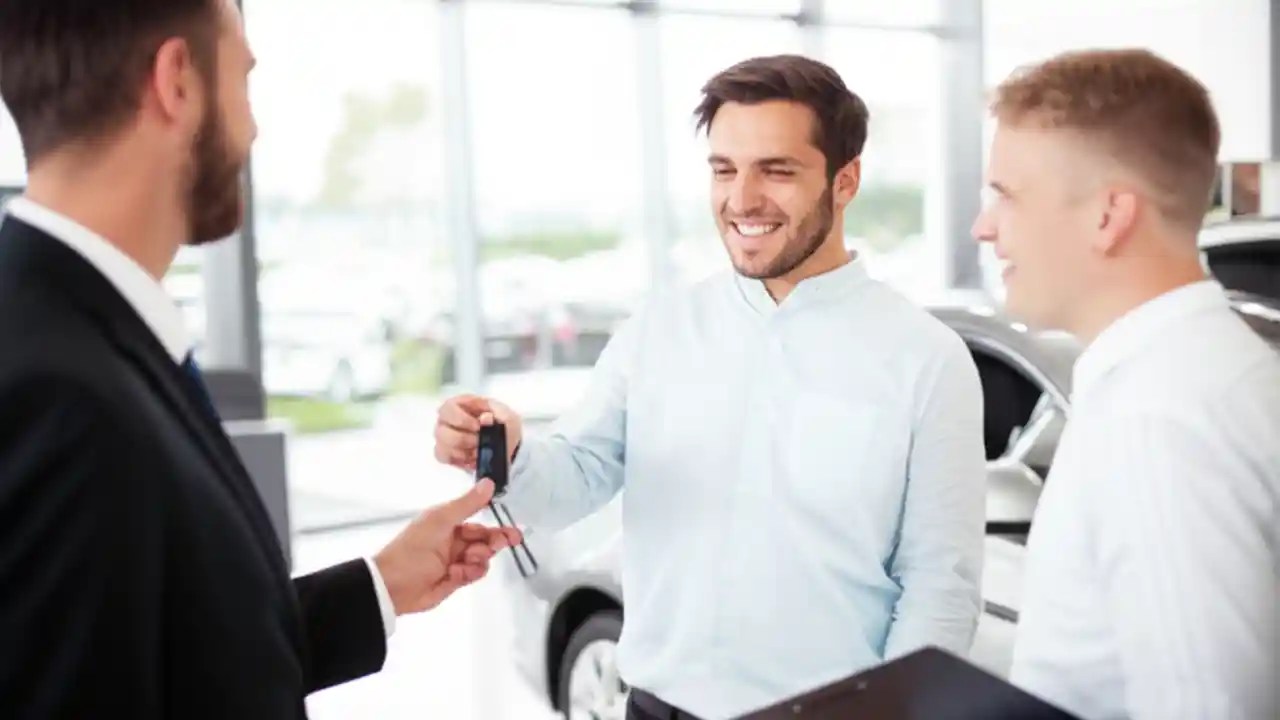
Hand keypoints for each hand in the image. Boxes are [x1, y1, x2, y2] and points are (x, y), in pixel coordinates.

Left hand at [373, 479, 522, 614]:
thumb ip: (467, 504)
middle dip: (494, 543)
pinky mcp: (453, 581)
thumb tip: (489, 483)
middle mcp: (452, 542)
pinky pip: (472, 575)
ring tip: (465, 562)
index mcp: (447, 524)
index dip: (497, 527)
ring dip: (478, 560)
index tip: (514, 533)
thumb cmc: (411, 550)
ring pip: (481, 560)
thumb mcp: (440, 521)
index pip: (479, 523)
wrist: (391, 587)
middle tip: (501, 544)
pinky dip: (467, 574)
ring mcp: (453, 562)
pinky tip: (456, 573)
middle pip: (484, 542)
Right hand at [434, 394, 522, 471]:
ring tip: (478, 451)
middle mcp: (447, 420)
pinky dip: (460, 460)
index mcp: (459, 404)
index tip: (477, 427)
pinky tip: (472, 458)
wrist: (507, 441)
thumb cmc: (503, 424)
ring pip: (442, 446)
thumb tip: (485, 417)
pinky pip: (444, 458)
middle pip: (441, 431)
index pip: (448, 408)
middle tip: (478, 442)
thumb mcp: (508, 417)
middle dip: (462, 439)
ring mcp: (445, 437)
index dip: (461, 419)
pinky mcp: (446, 453)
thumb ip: (499, 415)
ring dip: (462, 452)